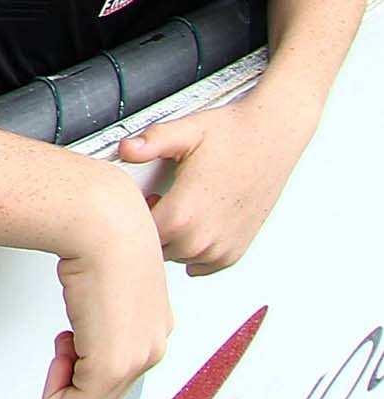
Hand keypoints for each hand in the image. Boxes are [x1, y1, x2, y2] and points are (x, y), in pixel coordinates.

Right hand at [43, 181, 171, 398]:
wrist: (104, 222)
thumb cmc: (103, 231)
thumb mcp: (105, 270)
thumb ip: (102, 297)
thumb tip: (85, 305)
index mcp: (152, 326)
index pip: (119, 369)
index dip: (84, 357)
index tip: (72, 333)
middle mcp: (151, 347)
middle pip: (103, 392)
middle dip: (74, 370)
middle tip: (67, 336)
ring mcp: (136, 359)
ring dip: (64, 376)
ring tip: (67, 335)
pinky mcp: (113, 365)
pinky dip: (54, 390)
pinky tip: (61, 347)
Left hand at [117, 94, 311, 273]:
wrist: (272, 138)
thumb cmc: (231, 134)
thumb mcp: (184, 132)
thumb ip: (151, 142)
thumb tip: (126, 150)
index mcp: (184, 214)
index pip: (140, 235)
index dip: (134, 216)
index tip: (142, 196)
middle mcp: (204, 237)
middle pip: (157, 249)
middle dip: (152, 227)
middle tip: (157, 199)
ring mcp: (223, 247)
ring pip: (179, 258)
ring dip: (172, 239)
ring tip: (177, 207)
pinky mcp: (238, 249)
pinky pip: (205, 266)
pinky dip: (194, 251)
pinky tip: (193, 226)